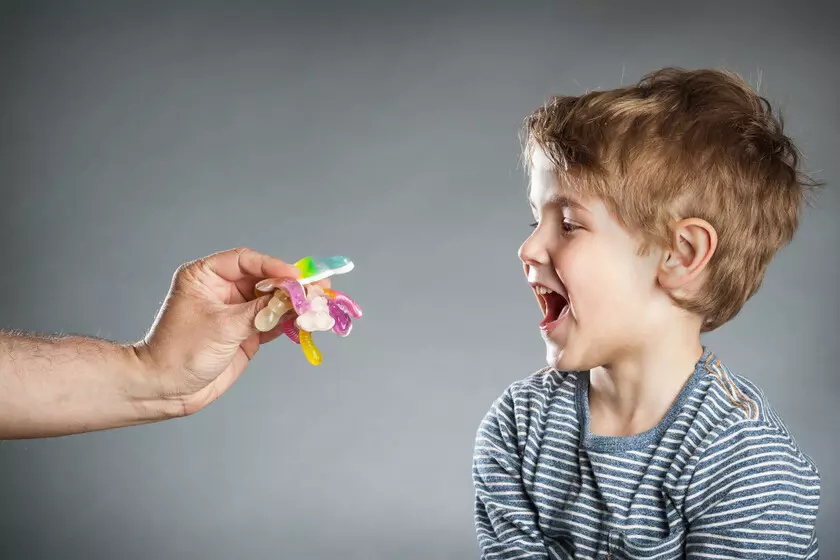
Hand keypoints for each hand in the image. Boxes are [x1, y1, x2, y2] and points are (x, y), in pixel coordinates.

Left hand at [135, 247, 329, 414]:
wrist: (166, 389)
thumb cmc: (181, 351)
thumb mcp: (224, 326)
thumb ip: (261, 310)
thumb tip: (294, 297)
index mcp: (206, 275)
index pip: (246, 261)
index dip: (273, 267)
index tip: (295, 276)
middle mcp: (222, 289)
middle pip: (265, 280)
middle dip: (291, 286)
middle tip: (318, 288)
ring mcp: (236, 312)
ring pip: (273, 301)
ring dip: (295, 304)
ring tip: (320, 304)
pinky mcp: (246, 333)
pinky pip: (274, 321)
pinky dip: (291, 322)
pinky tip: (308, 321)